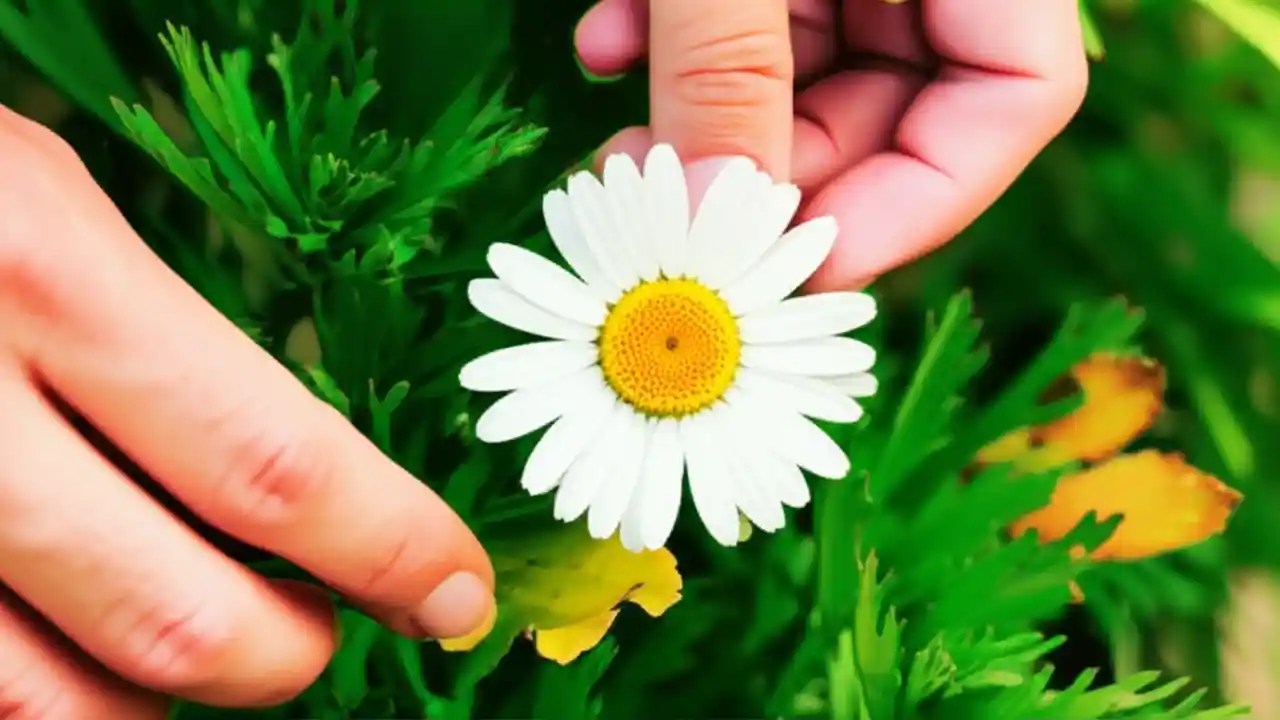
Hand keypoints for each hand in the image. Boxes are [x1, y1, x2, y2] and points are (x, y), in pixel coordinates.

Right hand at [0, 106, 492, 715]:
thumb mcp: (46, 204)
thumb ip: (162, 342)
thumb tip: (296, 479)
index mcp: (42, 272)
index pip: (272, 463)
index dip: (390, 547)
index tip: (455, 592)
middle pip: (181, 616)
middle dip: (292, 654)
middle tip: (332, 631)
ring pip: (59, 704)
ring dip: (171, 703)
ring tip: (222, 651)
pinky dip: (56, 702)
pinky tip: (92, 661)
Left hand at [575, 0, 1088, 288]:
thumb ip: (728, 63)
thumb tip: (713, 217)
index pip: (1016, 97)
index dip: (920, 199)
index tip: (807, 266)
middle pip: (892, 107)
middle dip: (770, 174)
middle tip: (677, 224)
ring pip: (799, 71)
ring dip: (701, 115)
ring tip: (616, 148)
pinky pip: (746, 13)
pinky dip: (671, 36)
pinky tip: (605, 39)